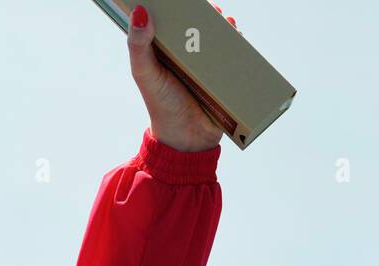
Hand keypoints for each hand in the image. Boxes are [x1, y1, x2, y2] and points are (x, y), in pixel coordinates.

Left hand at [128, 2, 240, 151]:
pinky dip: (239, 45)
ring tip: (226, 24)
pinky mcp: (226, 76)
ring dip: (226, 27)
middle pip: (200, 27)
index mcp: (166, 51)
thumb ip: (138, 46)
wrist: (186, 138)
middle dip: (208, 15)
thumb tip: (140, 11)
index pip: (173, 23)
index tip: (189, 1)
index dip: (181, 8)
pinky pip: (236, 56)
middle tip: (212, 11)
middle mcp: (187, 56)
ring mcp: (208, 65)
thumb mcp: (146, 73)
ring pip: (220, 38)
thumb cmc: (161, 105)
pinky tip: (238, 39)